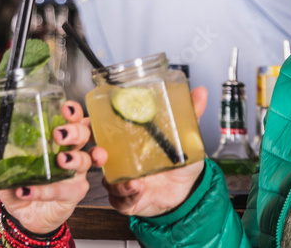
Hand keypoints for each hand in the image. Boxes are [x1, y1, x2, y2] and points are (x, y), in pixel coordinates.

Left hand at [0, 100, 99, 234]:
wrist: (27, 214)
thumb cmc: (22, 181)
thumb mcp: (3, 162)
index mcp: (56, 137)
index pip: (72, 117)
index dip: (73, 110)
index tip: (65, 107)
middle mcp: (70, 151)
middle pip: (84, 133)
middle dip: (74, 130)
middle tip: (58, 134)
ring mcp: (75, 172)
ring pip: (85, 159)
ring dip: (73, 158)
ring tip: (59, 160)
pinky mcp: (73, 192)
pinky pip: (67, 189)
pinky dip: (50, 190)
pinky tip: (32, 190)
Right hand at [101, 86, 208, 216]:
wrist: (186, 192)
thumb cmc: (178, 162)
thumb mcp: (184, 137)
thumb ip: (190, 115)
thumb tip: (201, 92)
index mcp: (127, 141)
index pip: (101, 131)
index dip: (90, 128)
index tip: (89, 124)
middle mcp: (121, 160)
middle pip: (96, 155)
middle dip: (95, 155)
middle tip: (102, 154)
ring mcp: (122, 180)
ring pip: (107, 180)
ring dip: (115, 181)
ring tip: (132, 181)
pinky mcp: (127, 199)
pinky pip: (120, 199)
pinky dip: (127, 195)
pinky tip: (138, 190)